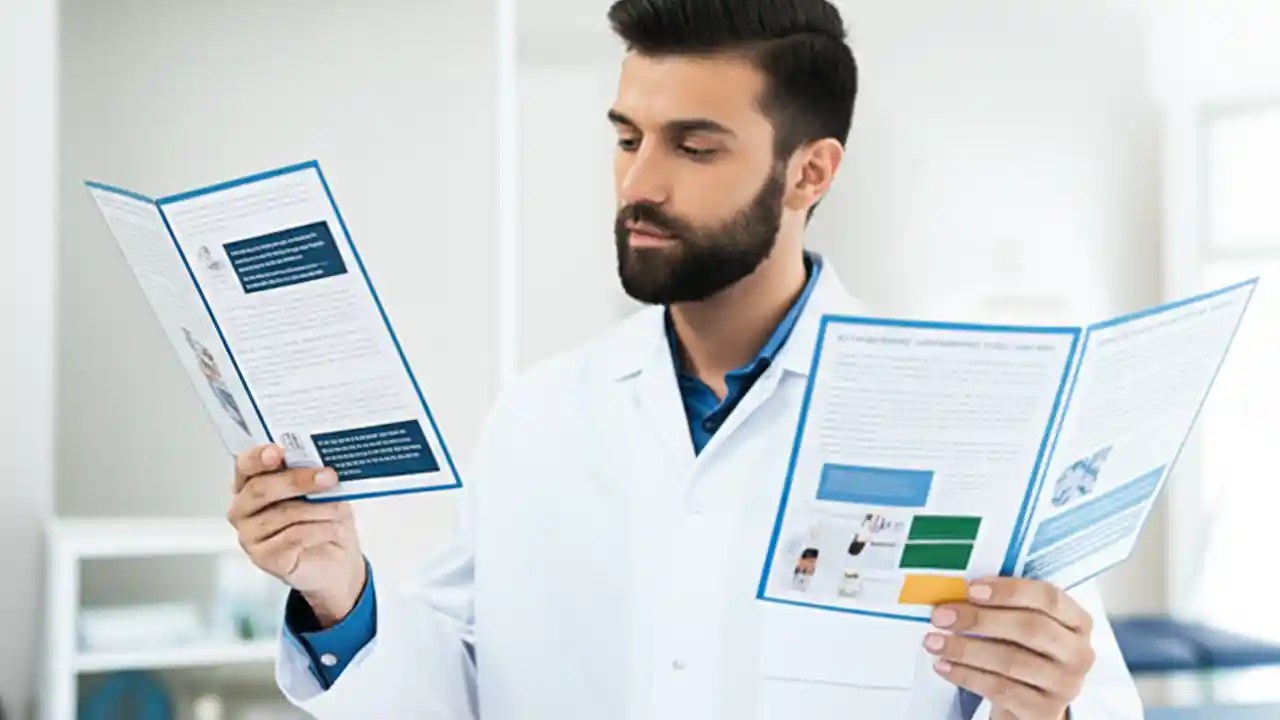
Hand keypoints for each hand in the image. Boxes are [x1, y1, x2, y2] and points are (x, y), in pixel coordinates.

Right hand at [227, 444, 365, 626]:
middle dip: (298, 480)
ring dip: (319, 509)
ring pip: (283, 513)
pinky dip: (320, 530)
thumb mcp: (323, 489)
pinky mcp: (264, 558)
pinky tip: (332, 531)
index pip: (246, 465)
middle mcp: (244, 509)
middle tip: (328, 477)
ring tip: (338, 510)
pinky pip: (293, 537)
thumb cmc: (325, 519)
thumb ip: (313, 473)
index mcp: (252, 484)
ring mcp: (250, 536)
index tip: (277, 452)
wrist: (338, 559)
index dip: (258, 457)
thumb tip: (319, 463)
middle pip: (261, 489)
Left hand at [925, 578, 1094, 719]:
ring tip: (934, 642)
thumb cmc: (1021, 652)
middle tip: (942, 616)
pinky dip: (967, 675)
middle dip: (979, 619)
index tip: (970, 589)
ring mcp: (1065, 685)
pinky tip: (944, 666)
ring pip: (1012, 661)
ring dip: (965, 649)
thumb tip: (956, 589)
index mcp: (1076, 621)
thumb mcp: (1019, 625)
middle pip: (1030, 628)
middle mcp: (1078, 653)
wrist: (1027, 701)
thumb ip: (1001, 605)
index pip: (1048, 597)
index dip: (1008, 591)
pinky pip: (1001, 689)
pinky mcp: (1045, 712)